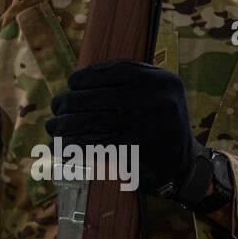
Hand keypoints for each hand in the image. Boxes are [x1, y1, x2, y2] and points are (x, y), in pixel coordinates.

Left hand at [45, 59, 197, 193]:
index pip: (113, 71)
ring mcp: (147, 121)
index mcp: (161, 79)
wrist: (185, 167)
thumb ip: (127, 81)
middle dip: (70, 103)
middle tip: (55, 108)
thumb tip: (77, 81)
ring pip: (93, 120)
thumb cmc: (160, 126)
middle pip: (98, 97)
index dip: (86, 77)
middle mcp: (156, 97)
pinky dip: (76, 143)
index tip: (71, 84)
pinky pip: (97, 142)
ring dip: (66, 126)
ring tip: (53, 128)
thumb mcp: (156, 94)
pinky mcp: (137, 147)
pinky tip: (63, 145)